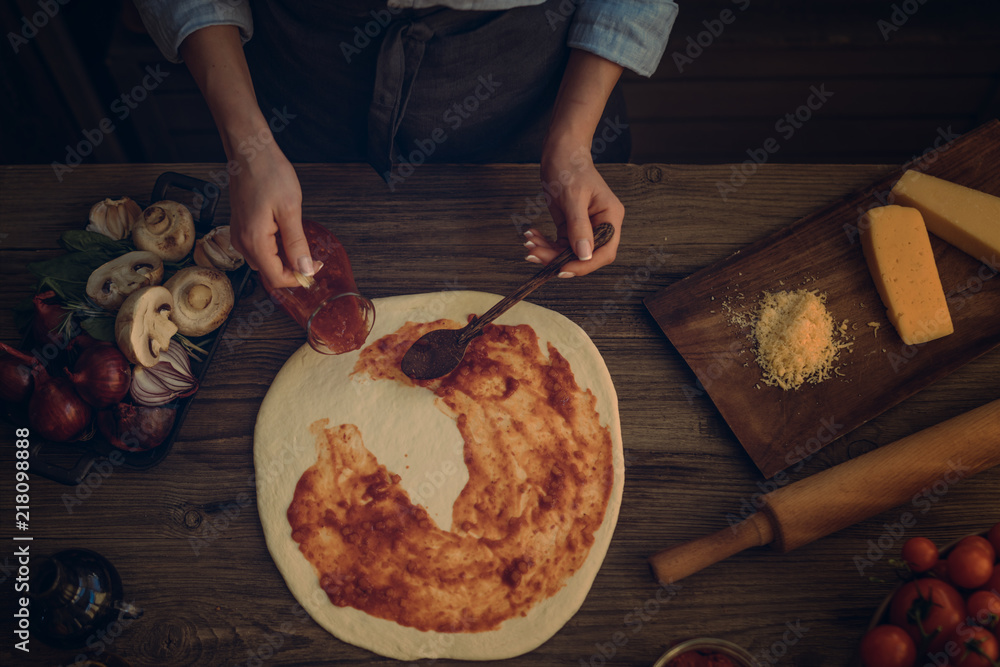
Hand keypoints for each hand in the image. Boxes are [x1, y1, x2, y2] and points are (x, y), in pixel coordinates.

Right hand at [177, 25, 312, 288]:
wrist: (249, 151)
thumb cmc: (269, 174)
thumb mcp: (290, 210)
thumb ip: (296, 244)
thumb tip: (304, 269)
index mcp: (254, 241)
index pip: (276, 278)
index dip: (298, 278)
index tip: (316, 268)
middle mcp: (242, 242)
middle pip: (270, 272)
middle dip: (292, 269)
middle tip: (313, 255)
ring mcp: (239, 234)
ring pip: (264, 261)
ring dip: (284, 259)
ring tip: (300, 240)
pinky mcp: (240, 227)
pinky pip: (258, 248)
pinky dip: (274, 248)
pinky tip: (285, 233)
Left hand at [524, 140, 623, 276]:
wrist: (560, 152)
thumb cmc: (571, 167)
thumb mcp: (573, 197)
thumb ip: (579, 227)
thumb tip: (584, 255)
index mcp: (610, 217)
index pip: (604, 251)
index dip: (585, 265)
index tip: (563, 269)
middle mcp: (600, 225)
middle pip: (584, 255)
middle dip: (559, 258)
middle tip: (535, 254)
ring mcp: (585, 227)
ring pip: (568, 252)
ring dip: (547, 252)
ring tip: (529, 243)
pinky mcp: (570, 227)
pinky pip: (559, 244)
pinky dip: (544, 244)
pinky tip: (531, 235)